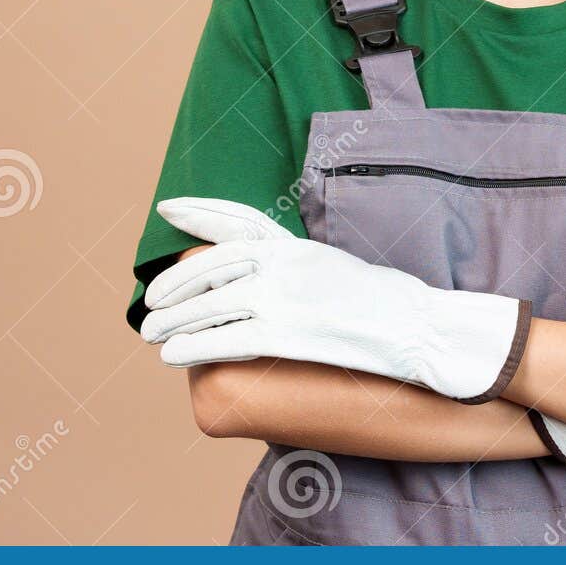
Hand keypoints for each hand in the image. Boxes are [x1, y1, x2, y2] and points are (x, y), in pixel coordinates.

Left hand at [138, 197, 529, 403]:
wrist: (416, 327)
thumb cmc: (384, 304)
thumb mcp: (335, 267)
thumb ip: (297, 266)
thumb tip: (267, 275)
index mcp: (298, 246)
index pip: (239, 222)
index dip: (200, 213)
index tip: (168, 209)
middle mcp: (285, 265)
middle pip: (210, 268)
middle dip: (173, 288)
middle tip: (149, 305)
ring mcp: (283, 298)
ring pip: (208, 307)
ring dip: (172, 322)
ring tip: (152, 335)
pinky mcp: (286, 334)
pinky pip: (223, 340)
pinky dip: (191, 347)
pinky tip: (173, 355)